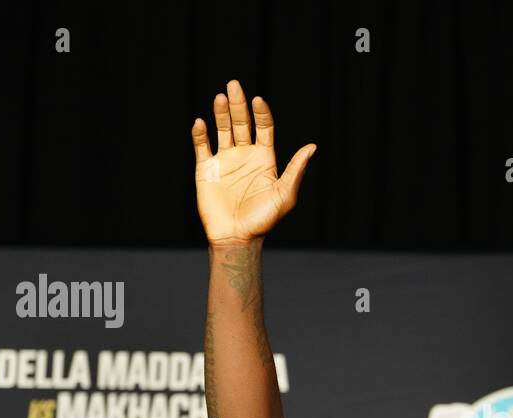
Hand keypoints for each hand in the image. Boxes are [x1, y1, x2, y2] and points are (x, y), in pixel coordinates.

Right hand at [191, 79, 316, 244]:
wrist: (236, 237)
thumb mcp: (284, 194)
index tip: (258, 100)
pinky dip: (200, 133)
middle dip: (238, 104)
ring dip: (221, 113)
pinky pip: (202, 146)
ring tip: (220, 97)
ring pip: (222, 130)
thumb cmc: (263, 219)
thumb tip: (312, 147)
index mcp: (264, 158)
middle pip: (241, 123)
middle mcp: (245, 155)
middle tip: (234, 85)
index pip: (263, 128)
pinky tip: (201, 122)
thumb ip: (295, 169)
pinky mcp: (206, 169)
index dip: (261, 113)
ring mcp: (225, 160)